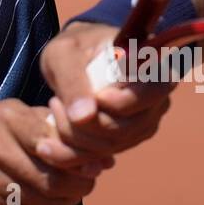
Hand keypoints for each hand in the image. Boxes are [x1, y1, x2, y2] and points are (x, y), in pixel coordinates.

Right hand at [0, 99, 113, 204]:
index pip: (57, 137)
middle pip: (58, 172)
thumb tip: (89, 136)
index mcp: (5, 117)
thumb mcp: (1, 118)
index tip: (93, 156)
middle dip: (81, 179)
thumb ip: (40, 122)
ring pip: (52, 197)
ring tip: (71, 190)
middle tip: (88, 177)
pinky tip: (53, 204)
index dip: (81, 152)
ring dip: (70, 198)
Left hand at [38, 20, 174, 158]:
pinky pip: (100, 156)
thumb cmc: (73, 47)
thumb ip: (73, 80)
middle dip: (84, 124)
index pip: (152, 92)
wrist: (75, 59)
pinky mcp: (126, 140)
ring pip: (110, 145)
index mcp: (152, 67)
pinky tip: (47, 147)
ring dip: (73, 136)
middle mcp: (156, 100)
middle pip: (126, 128)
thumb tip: (84, 118)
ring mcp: (143, 123)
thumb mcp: (64, 54)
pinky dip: (71, 155)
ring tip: (53, 108)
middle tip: (55, 102)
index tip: (96, 96)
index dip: (123, 102)